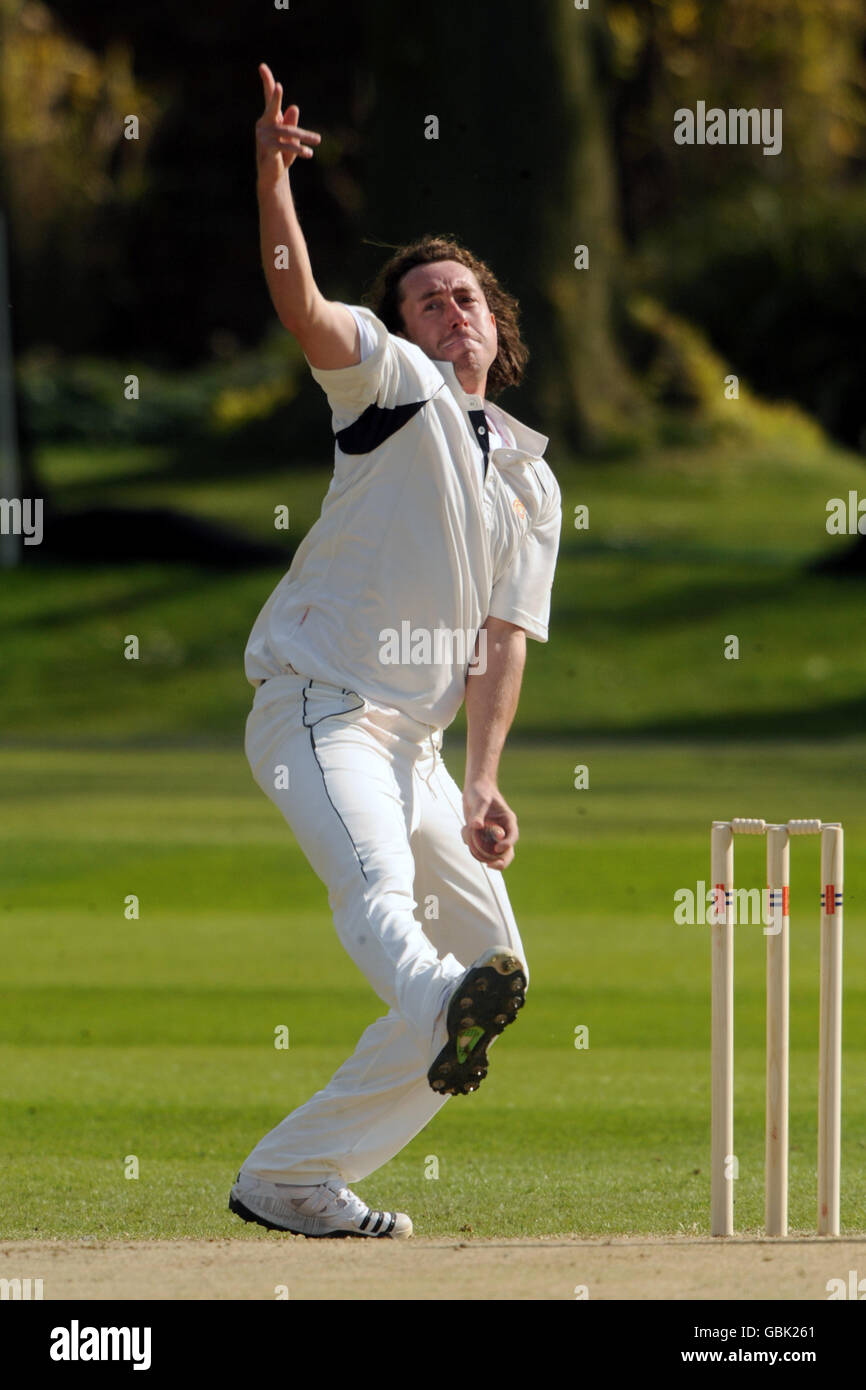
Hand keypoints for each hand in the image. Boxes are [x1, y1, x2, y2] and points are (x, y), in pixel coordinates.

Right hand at [256, 63, 320, 182]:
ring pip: (285, 131)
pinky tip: (308, 153)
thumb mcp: (291, 139)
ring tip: (318, 140)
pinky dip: (298, 148)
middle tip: (278, 86)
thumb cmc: (282, 155)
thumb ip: (292, 124)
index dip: (267, 82)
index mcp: (270, 119)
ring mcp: (263, 136)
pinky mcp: (266, 148)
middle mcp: (263, 124)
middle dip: (276, 97)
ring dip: (303, 136)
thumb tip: (294, 107)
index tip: (262, 66)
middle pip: (272, 108)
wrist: (274, 176)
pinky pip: (284, 145)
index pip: (268, 98)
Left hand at [462, 780, 517, 870]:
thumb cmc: (481, 791)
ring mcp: (492, 835)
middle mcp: (503, 830)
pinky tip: (464, 829)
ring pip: (491, 853)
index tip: (497, 848)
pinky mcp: (482, 836)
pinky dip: (469, 843)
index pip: (513, 836)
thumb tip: (476, 827)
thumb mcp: (480, 800)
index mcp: (508, 820)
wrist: (474, 789)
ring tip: (468, 835)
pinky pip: (477, 846)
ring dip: (479, 851)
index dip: (507, 844)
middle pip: (507, 851)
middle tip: (491, 866)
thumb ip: (478, 813)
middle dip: (501, 861)